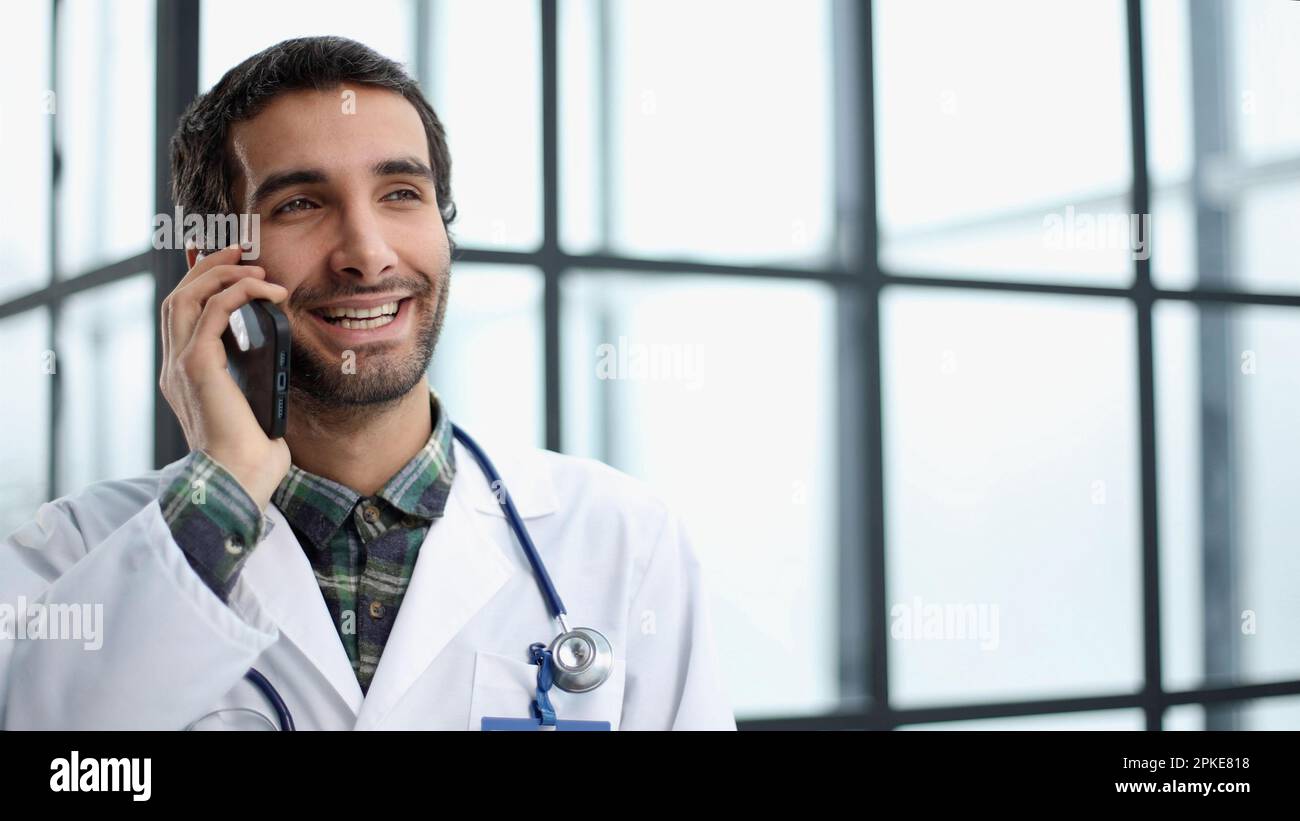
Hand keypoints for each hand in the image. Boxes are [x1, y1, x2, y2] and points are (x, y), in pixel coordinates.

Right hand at [159, 243, 289, 509]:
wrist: (238, 483)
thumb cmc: (251, 457)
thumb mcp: (254, 408)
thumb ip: (254, 382)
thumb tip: (277, 363)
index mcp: (183, 375)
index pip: (181, 314)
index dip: (199, 282)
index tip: (227, 262)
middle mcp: (175, 366)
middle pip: (179, 297)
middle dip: (209, 267)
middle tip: (242, 251)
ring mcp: (181, 365)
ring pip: (188, 297)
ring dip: (223, 274)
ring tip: (256, 267)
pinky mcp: (197, 366)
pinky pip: (213, 312)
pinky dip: (238, 292)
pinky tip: (265, 290)